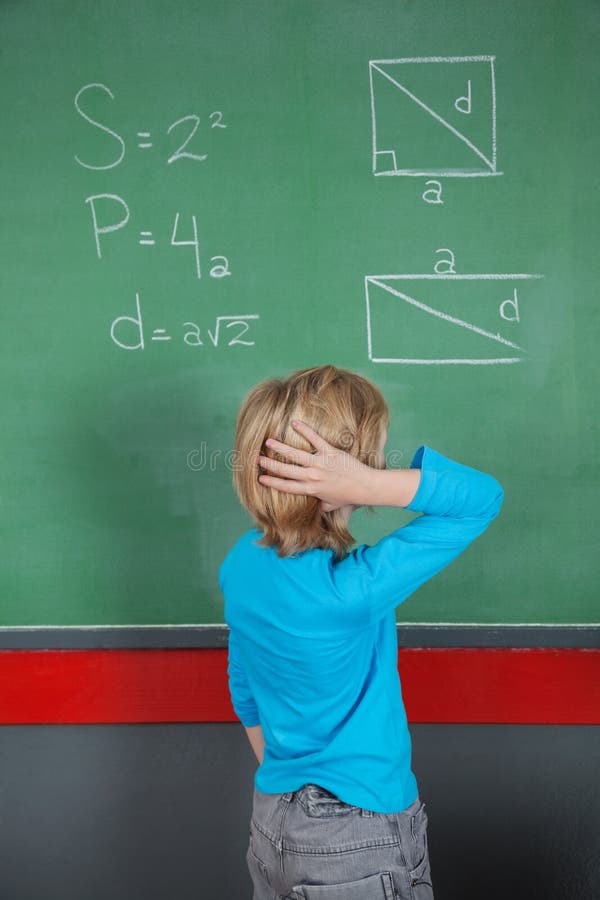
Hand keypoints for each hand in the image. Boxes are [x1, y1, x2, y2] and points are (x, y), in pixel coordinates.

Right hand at [257, 420, 377, 513]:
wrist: (365, 486)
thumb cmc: (349, 496)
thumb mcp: (331, 505)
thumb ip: (320, 506)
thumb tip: (314, 509)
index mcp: (311, 490)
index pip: (287, 486)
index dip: (272, 482)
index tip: (260, 478)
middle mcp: (312, 477)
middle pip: (286, 470)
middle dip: (270, 464)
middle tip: (257, 459)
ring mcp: (320, 463)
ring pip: (295, 455)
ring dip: (280, 448)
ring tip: (268, 442)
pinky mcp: (330, 452)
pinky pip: (315, 439)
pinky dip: (305, 430)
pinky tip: (294, 423)